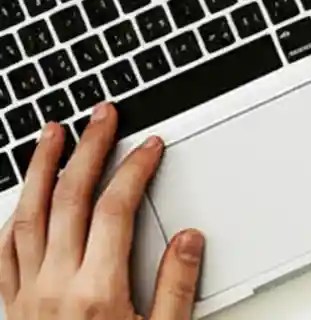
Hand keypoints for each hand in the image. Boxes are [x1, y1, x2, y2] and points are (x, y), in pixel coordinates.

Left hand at [0, 105, 204, 319]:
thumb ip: (176, 289)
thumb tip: (187, 238)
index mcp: (97, 293)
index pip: (116, 210)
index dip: (135, 170)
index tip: (151, 145)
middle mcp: (54, 287)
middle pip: (69, 200)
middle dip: (88, 150)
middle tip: (102, 115)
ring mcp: (24, 298)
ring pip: (27, 216)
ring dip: (39, 169)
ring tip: (51, 134)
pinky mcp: (8, 311)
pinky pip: (2, 253)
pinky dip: (11, 218)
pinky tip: (20, 200)